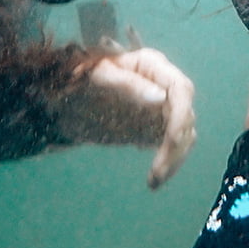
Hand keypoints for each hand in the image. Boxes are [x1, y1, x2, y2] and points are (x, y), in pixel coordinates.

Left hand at [50, 48, 195, 188]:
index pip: (181, 89)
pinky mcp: (155, 129)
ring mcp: (161, 109)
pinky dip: (168, 163)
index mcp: (152, 66)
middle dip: (176, 145)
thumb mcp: (97, 77)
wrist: (63, 102)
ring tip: (153, 181)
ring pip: (184, 135)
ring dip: (174, 160)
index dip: (181, 114)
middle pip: (185, 115)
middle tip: (157, 171)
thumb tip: (161, 98)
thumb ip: (127, 84)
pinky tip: (153, 178)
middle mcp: (162, 86)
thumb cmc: (78, 79)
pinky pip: (172, 147)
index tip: (172, 140)